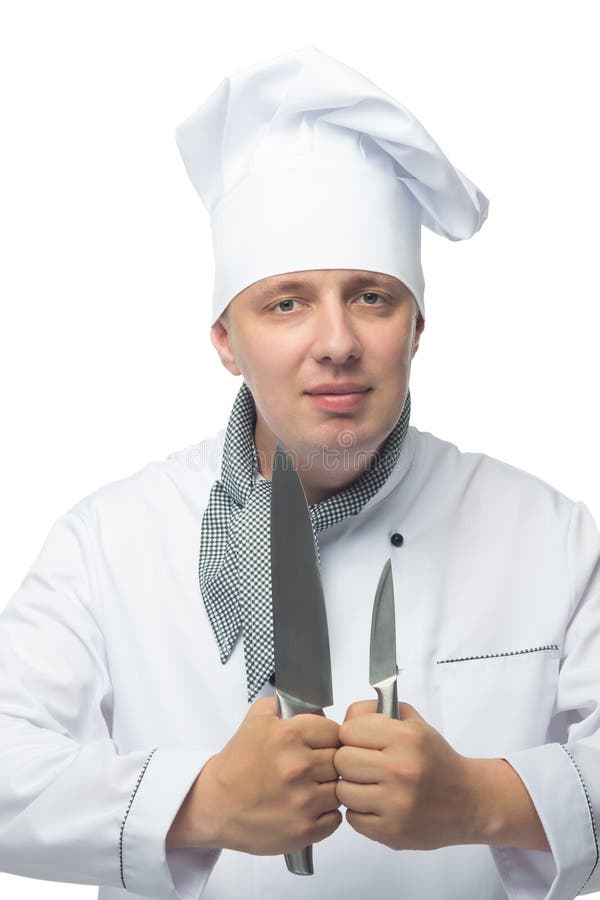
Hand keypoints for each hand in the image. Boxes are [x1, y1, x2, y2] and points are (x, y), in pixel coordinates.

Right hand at [167, 696, 341, 854]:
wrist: (214, 805)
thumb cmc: (237, 764)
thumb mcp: (255, 720)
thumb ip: (284, 705)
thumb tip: (314, 706)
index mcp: (288, 735)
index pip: (334, 732)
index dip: (329, 738)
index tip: (321, 745)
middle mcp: (298, 767)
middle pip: (340, 760)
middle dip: (329, 762)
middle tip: (314, 767)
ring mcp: (303, 801)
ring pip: (340, 789)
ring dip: (329, 788)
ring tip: (310, 788)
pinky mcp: (304, 830)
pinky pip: (335, 818)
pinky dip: (326, 814)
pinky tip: (308, 808)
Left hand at [334, 700, 479, 850]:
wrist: (469, 801)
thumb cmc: (435, 758)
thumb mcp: (413, 722)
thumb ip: (375, 711)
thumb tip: (344, 720)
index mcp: (406, 738)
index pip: (348, 731)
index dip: (351, 736)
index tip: (363, 742)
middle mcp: (401, 770)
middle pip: (341, 762)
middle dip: (349, 761)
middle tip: (365, 765)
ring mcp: (396, 804)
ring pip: (343, 792)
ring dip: (352, 788)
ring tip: (371, 785)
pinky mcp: (392, 832)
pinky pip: (352, 818)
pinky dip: (360, 812)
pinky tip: (378, 804)